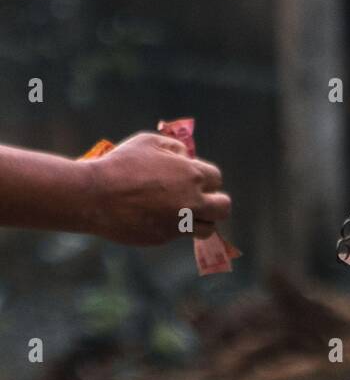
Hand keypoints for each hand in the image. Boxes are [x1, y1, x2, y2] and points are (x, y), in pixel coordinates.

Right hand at [82, 132, 231, 247]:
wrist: (95, 196)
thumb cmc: (121, 164)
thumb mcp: (150, 142)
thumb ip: (175, 147)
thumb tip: (188, 157)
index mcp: (191, 174)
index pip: (217, 179)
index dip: (206, 179)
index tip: (194, 180)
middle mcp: (191, 201)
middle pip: (223, 207)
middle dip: (216, 203)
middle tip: (203, 201)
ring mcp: (178, 222)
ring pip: (208, 228)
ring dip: (202, 221)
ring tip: (189, 215)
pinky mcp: (163, 237)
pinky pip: (180, 235)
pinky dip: (176, 228)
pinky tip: (161, 219)